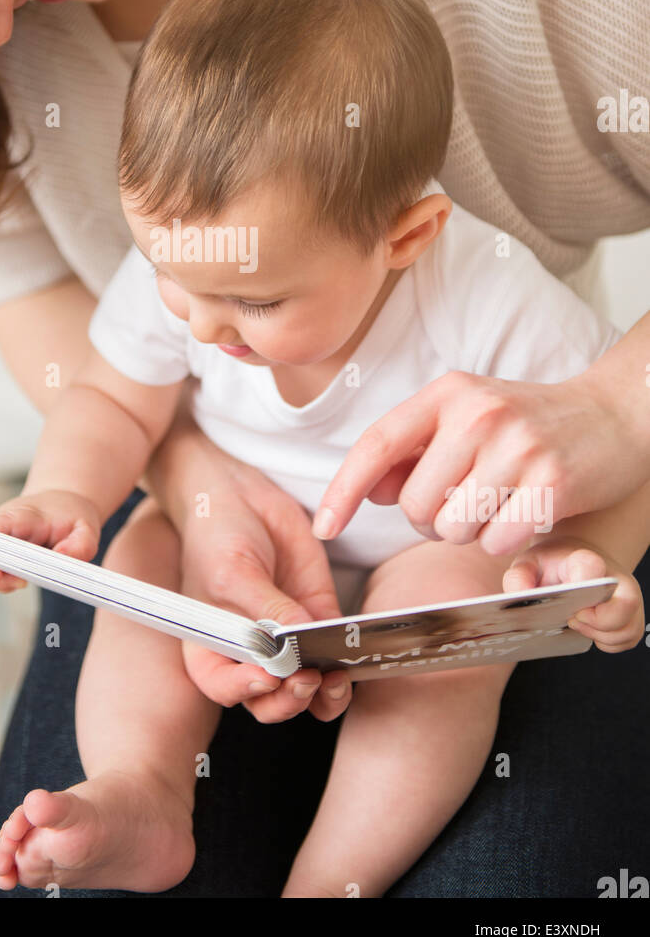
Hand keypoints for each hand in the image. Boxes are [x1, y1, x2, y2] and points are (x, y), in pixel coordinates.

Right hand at [0, 489, 100, 591]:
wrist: (62, 503)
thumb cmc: (72, 515)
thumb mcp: (86, 528)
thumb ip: (80, 545)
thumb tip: (60, 558)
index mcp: (21, 515)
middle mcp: (0, 525)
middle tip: (22, 582)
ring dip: (0, 580)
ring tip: (24, 581)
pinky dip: (3, 581)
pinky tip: (23, 578)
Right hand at [178, 463, 352, 723]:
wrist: (241, 497)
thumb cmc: (219, 534)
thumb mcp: (235, 568)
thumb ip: (265, 607)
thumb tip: (297, 639)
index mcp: (210, 645)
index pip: (221, 685)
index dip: (242, 690)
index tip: (266, 677)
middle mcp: (246, 654)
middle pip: (266, 701)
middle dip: (288, 700)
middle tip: (305, 678)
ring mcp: (284, 641)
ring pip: (302, 692)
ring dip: (320, 696)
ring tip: (332, 679)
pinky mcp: (316, 621)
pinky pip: (332, 658)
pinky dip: (343, 667)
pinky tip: (349, 661)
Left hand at [312, 369, 645, 555]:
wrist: (610, 416)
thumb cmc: (526, 424)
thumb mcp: (463, 420)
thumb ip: (412, 453)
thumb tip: (364, 490)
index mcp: (448, 394)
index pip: (377, 445)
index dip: (343, 489)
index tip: (325, 526)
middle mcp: (480, 414)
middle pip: (414, 504)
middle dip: (430, 519)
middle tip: (463, 500)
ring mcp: (518, 447)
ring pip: (453, 528)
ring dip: (468, 532)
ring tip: (496, 502)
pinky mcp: (553, 483)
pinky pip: (498, 542)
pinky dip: (503, 542)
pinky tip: (522, 513)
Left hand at [502, 536, 644, 652]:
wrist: (570, 562)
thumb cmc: (550, 566)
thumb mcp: (527, 564)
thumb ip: (518, 577)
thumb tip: (519, 596)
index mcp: (585, 561)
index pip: (592, 570)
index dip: (582, 592)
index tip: (569, 610)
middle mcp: (614, 578)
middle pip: (624, 606)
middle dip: (595, 624)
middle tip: (571, 619)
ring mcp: (626, 598)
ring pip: (626, 628)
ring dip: (597, 635)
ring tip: (575, 623)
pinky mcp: (631, 616)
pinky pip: (626, 639)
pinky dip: (606, 642)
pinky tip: (587, 630)